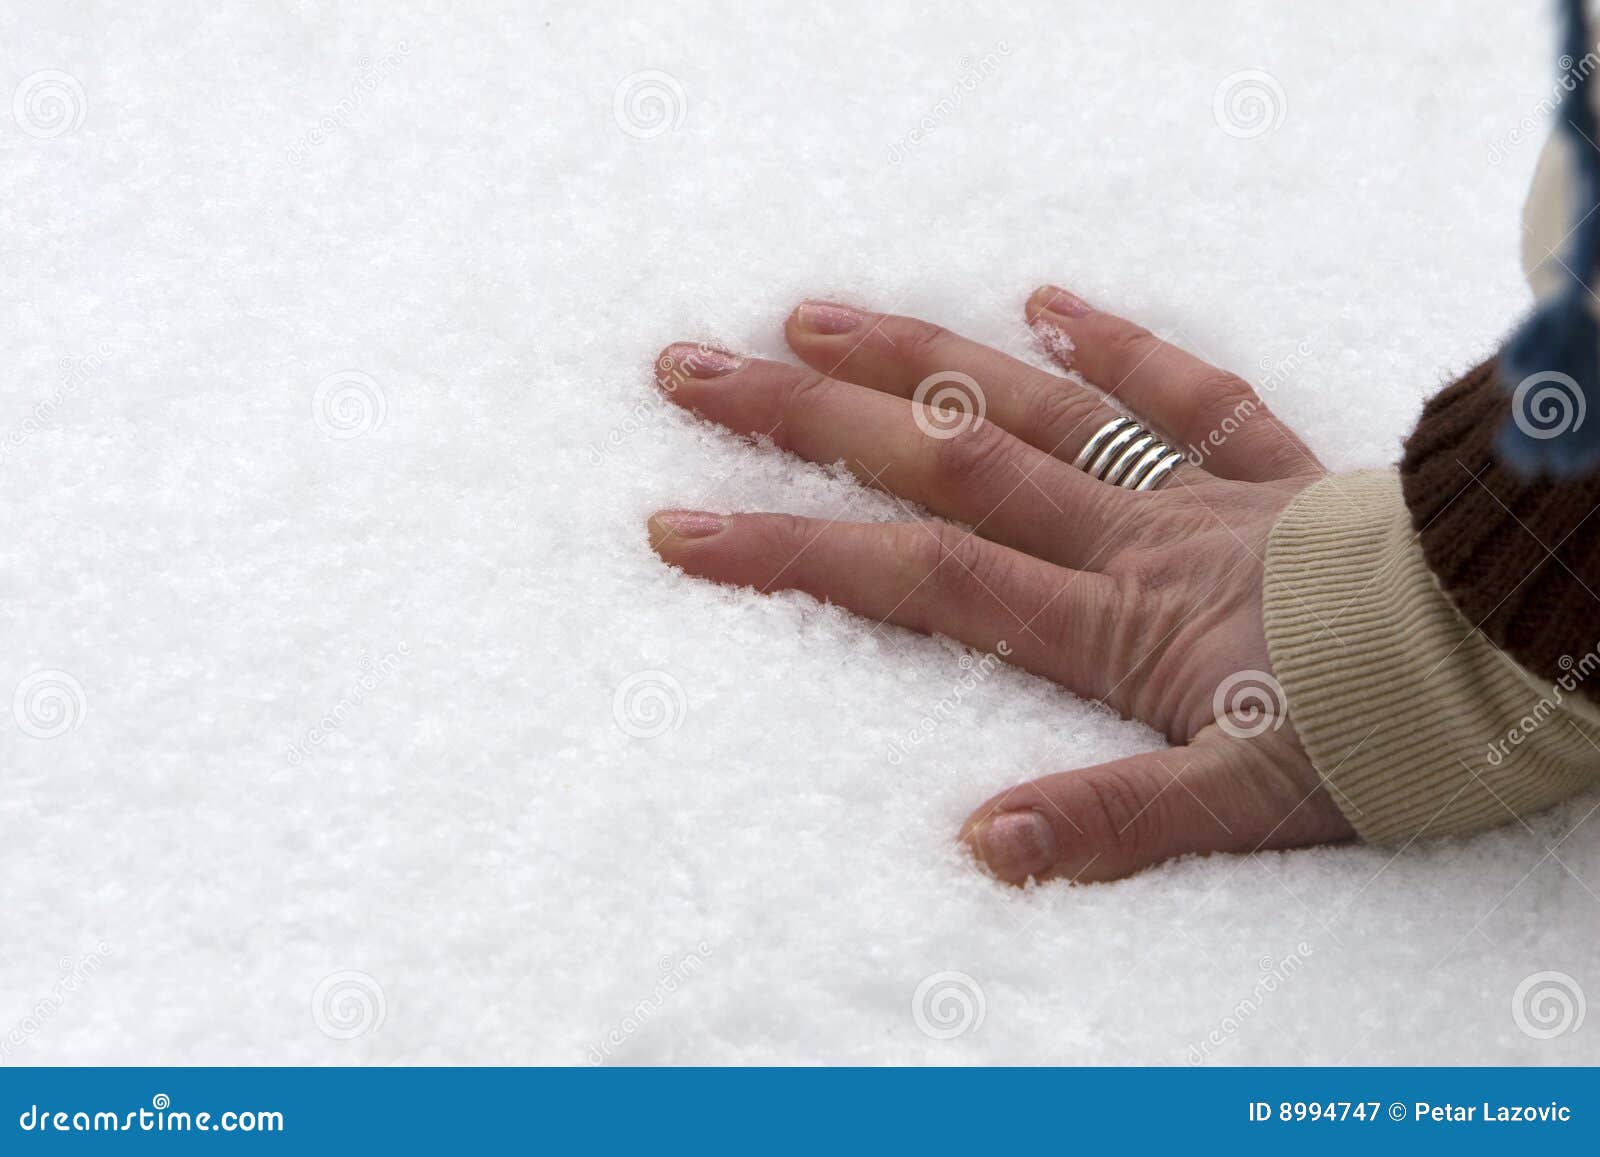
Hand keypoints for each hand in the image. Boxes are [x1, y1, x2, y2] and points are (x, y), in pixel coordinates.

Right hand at [646, 287, 1353, 883]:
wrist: (1516, 645)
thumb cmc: (1387, 732)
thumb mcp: (1250, 806)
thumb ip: (1113, 820)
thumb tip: (981, 845)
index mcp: (1111, 623)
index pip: (918, 572)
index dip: (790, 548)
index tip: (682, 523)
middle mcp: (1129, 536)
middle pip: (941, 456)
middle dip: (804, 418)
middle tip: (693, 370)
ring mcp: (1193, 492)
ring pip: (1034, 404)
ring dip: (917, 357)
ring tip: (810, 317)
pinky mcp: (1265, 471)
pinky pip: (1183, 390)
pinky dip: (1115, 339)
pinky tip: (1046, 296)